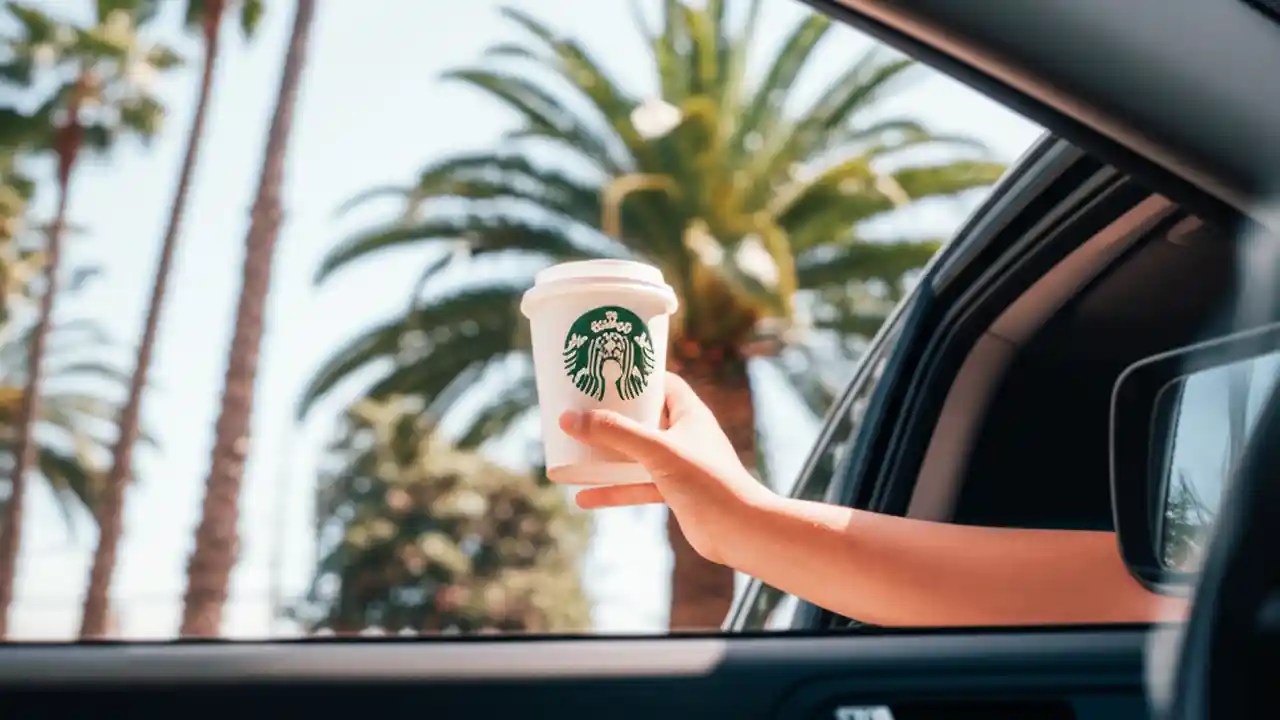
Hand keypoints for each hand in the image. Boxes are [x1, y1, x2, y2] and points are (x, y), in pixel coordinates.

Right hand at [558, 374, 777, 565]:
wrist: (739, 531)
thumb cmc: (708, 482)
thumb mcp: (657, 450)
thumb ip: (615, 433)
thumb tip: (568, 419)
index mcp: (690, 413)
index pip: (663, 382)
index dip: (637, 377)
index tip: (606, 374)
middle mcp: (685, 435)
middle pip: (644, 417)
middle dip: (613, 416)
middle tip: (581, 410)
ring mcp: (679, 464)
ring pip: (636, 454)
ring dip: (607, 455)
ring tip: (574, 451)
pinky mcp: (674, 491)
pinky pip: (636, 485)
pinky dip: (612, 490)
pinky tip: (584, 497)